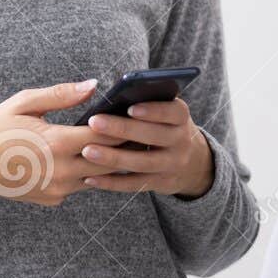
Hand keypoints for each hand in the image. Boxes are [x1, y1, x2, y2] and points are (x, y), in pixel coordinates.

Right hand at [0, 79, 127, 206]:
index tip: (133, 114)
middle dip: (124, 146)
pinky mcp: (53, 199)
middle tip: (137, 132)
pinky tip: (85, 161)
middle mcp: (61, 170)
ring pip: (99, 177)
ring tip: (117, 146)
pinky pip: (80, 186)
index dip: (122, 124)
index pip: (105, 134)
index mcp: (56, 143)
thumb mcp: (24, 103)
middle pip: (111, 160)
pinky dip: (86, 174)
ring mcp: (58, 189)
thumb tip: (94, 85)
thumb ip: (61, 95)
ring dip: (108, 162)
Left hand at [77, 97, 213, 197]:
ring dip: (113, 158)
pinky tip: (89, 177)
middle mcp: (181, 141)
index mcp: (180, 117)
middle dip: (123, 129)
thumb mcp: (162, 111)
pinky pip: (134, 184)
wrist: (190, 161)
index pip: (172, 112)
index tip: (130, 107)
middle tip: (94, 122)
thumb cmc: (161, 125)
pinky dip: (111, 182)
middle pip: (153, 136)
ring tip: (87, 151)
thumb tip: (108, 94)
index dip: (153, 111)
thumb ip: (143, 102)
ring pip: (143, 163)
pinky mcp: (161, 183)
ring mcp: (173, 164)